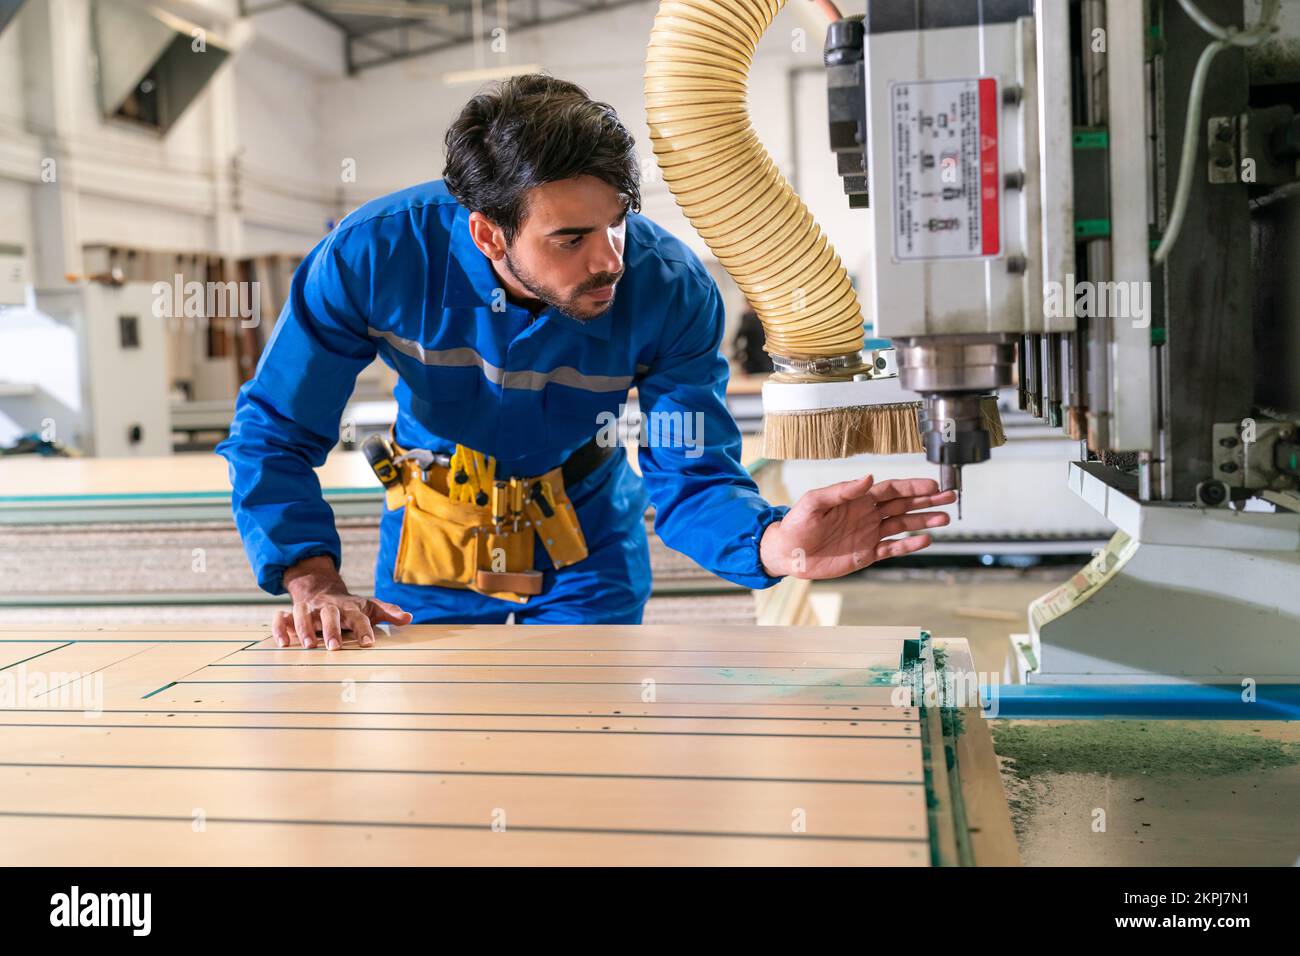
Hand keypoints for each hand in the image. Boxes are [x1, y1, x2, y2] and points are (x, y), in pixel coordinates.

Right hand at [276, 555, 411, 649]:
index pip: (359, 617)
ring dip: (305, 629)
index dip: (364, 629)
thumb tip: (409, 618)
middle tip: (334, 647)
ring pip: (304, 614)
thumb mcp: (370, 606)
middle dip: (332, 630)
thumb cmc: (350, 605)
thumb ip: (388, 612)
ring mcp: (309, 609)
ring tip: (308, 646)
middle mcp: (328, 607)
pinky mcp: (292, 613)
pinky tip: (283, 644)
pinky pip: (282, 618)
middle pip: (330, 614)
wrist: (322, 588)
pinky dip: (281, 629)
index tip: (368, 644)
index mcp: (349, 607)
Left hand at [759, 476, 955, 579]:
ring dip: (923, 522)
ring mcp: (868, 534)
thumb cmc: (797, 522)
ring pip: (902, 526)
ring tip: (945, 518)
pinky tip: (925, 540)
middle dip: (927, 501)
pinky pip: (892, 549)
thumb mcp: (815, 501)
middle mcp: (867, 514)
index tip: (932, 485)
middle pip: (903, 505)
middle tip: (950, 496)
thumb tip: (869, 477)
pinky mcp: (866, 554)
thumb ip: (842, 490)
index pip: (891, 490)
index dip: (912, 487)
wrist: (787, 552)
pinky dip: (908, 545)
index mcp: (857, 498)